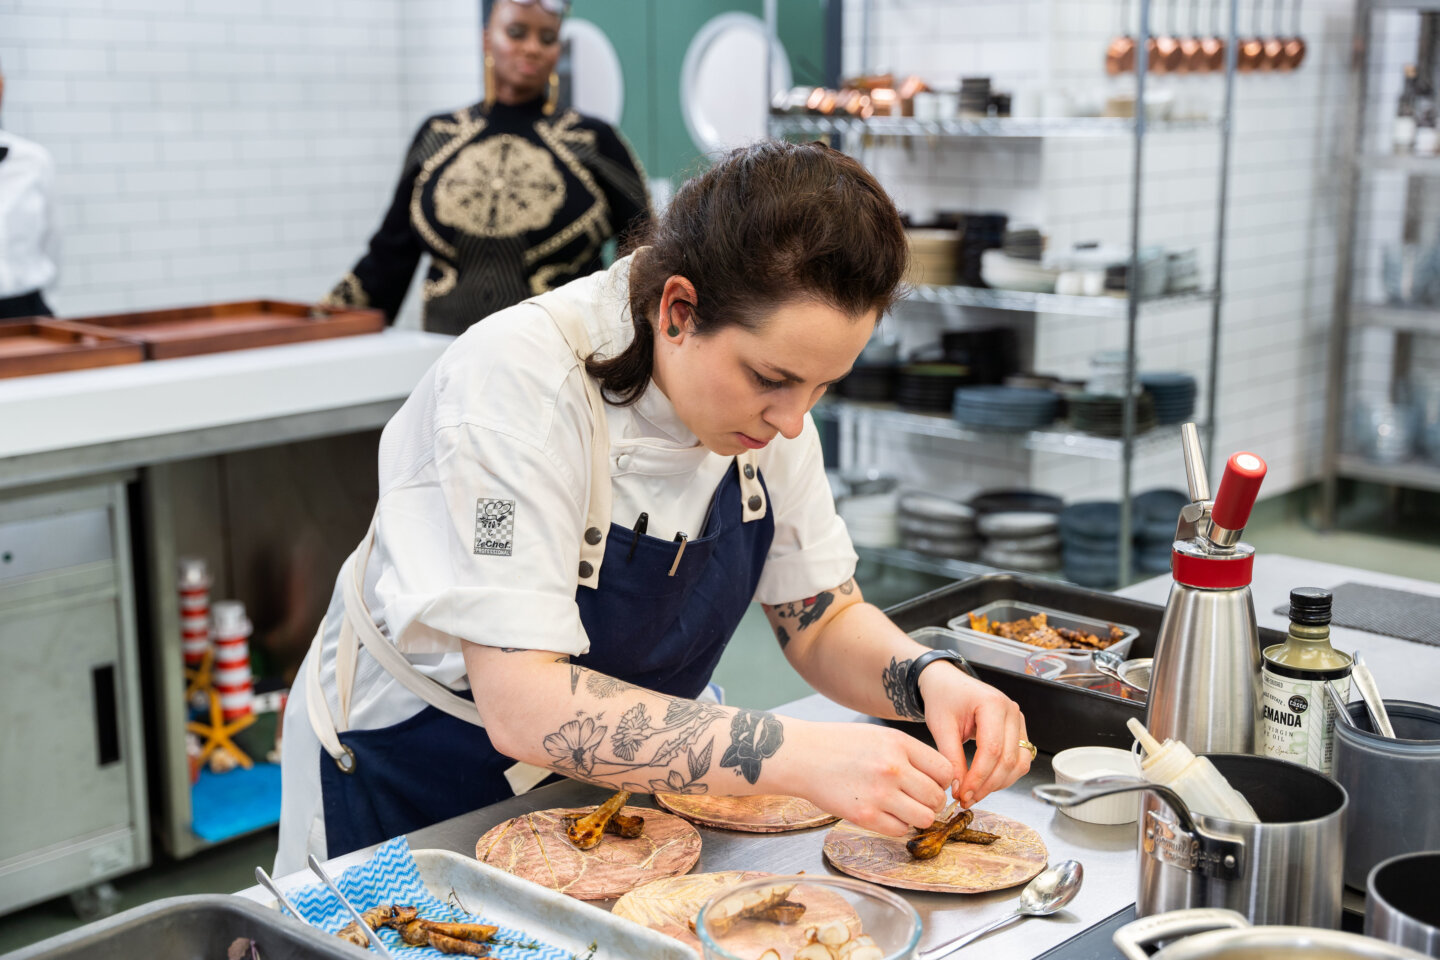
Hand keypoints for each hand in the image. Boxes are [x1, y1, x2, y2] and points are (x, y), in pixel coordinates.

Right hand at [783, 721, 951, 836]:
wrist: (802, 756)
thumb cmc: (841, 745)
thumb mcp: (880, 736)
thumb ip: (910, 754)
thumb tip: (939, 779)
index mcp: (899, 744)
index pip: (944, 771)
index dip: (942, 781)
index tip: (932, 784)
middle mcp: (893, 768)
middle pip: (936, 797)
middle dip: (931, 802)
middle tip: (917, 800)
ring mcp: (879, 793)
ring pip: (924, 818)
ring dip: (918, 817)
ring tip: (903, 809)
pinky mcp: (864, 815)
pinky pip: (900, 830)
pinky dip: (897, 826)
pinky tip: (885, 814)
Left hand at [918, 665, 1030, 807]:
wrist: (947, 683)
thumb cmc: (943, 698)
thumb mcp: (941, 726)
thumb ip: (950, 757)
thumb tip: (958, 788)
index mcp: (992, 704)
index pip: (991, 749)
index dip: (978, 777)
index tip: (963, 793)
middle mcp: (1011, 711)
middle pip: (1007, 759)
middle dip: (987, 785)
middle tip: (966, 798)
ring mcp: (1018, 720)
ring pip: (1018, 763)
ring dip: (998, 784)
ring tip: (974, 794)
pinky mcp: (1018, 731)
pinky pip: (1019, 760)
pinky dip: (1004, 776)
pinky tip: (985, 783)